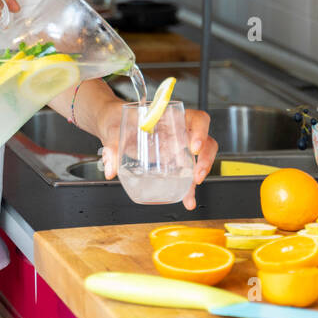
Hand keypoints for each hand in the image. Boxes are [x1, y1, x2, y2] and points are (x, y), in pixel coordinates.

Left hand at [97, 103, 218, 211]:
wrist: (112, 123)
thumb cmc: (118, 119)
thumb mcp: (113, 129)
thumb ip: (112, 146)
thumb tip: (111, 169)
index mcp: (171, 117)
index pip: (196, 119)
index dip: (201, 131)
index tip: (194, 146)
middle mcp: (179, 131)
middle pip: (206, 141)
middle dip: (206, 159)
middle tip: (197, 175)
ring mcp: (177, 146)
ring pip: (199, 159)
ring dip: (198, 178)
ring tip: (189, 196)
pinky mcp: (172, 160)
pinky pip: (186, 172)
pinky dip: (188, 187)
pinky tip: (186, 200)